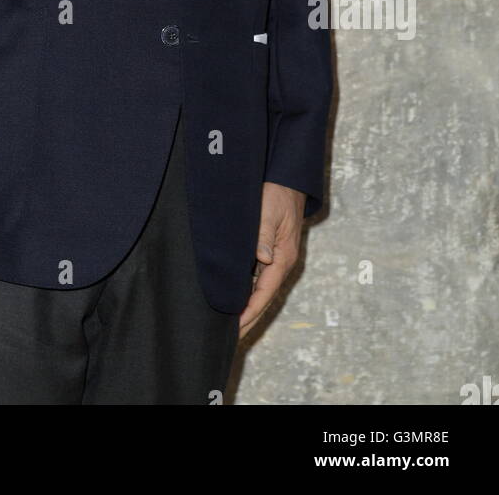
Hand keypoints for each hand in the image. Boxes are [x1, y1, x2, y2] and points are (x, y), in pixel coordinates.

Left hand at [238, 181, 305, 338]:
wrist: (288, 179)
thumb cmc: (277, 192)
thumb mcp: (269, 210)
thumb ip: (265, 234)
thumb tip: (262, 259)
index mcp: (283, 257)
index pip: (264, 291)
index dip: (250, 310)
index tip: (236, 326)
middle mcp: (281, 262)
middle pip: (264, 297)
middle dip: (248, 318)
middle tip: (229, 338)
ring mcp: (276, 259)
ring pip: (260, 290)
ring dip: (247, 307)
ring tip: (229, 325)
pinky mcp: (270, 252)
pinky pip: (257, 278)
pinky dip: (247, 291)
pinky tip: (235, 298)